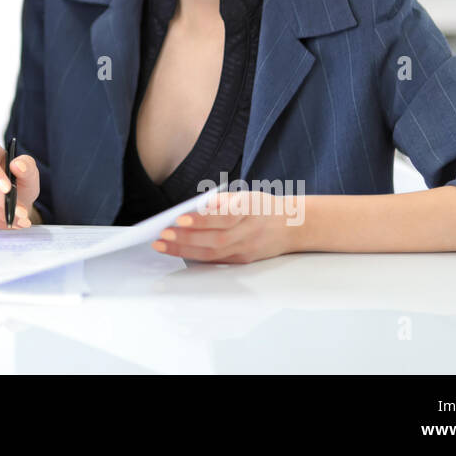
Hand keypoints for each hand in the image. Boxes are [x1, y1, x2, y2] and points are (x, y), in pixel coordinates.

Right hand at [0, 139, 39, 228]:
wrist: (11, 196)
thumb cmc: (18, 179)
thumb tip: (17, 165)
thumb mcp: (29, 172)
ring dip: (0, 214)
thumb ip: (27, 166)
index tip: (8, 190)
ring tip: (19, 221)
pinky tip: (7, 223)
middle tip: (21, 213)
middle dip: (2, 201)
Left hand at [152, 189, 302, 263]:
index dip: (202, 220)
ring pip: (213, 254)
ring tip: (162, 245)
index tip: (179, 219)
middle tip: (162, 235)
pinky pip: (216, 260)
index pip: (225, 217)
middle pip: (216, 240)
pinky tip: (176, 251)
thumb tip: (195, 207)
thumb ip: (222, 201)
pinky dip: (195, 256)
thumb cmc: (263, 206)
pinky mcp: (243, 260)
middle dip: (186, 239)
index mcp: (251, 210)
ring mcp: (247, 249)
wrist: (293, 226)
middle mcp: (250, 232)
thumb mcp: (247, 195)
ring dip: (184, 250)